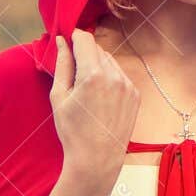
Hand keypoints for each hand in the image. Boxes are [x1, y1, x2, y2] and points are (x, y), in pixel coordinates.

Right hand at [50, 29, 138, 188]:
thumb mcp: (60, 96)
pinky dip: (109, 78)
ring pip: (110, 61)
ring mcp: (128, 85)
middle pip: (97, 49)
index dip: (74, 36)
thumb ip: (62, 64)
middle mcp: (114, 76)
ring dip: (97, 65)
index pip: (85, 39)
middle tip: (72, 70)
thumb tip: (62, 41)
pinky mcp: (135, 95)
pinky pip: (120, 76)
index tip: (66, 41)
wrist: (97, 159)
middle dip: (84, 53)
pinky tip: (99, 98)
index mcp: (93, 74)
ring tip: (86, 88)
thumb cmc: (73, 131)